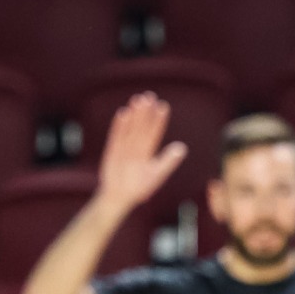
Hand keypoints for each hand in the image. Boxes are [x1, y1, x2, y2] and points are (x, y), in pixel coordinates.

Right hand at [95, 93, 187, 213]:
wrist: (119, 198)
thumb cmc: (139, 189)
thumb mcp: (157, 175)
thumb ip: (168, 161)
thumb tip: (182, 147)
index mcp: (149, 152)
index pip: (155, 133)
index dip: (159, 120)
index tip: (163, 106)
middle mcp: (137, 147)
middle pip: (142, 127)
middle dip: (145, 112)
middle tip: (149, 96)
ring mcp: (124, 148)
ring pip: (130, 128)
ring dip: (133, 115)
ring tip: (137, 100)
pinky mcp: (112, 151)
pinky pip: (116, 136)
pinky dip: (119, 125)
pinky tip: (122, 113)